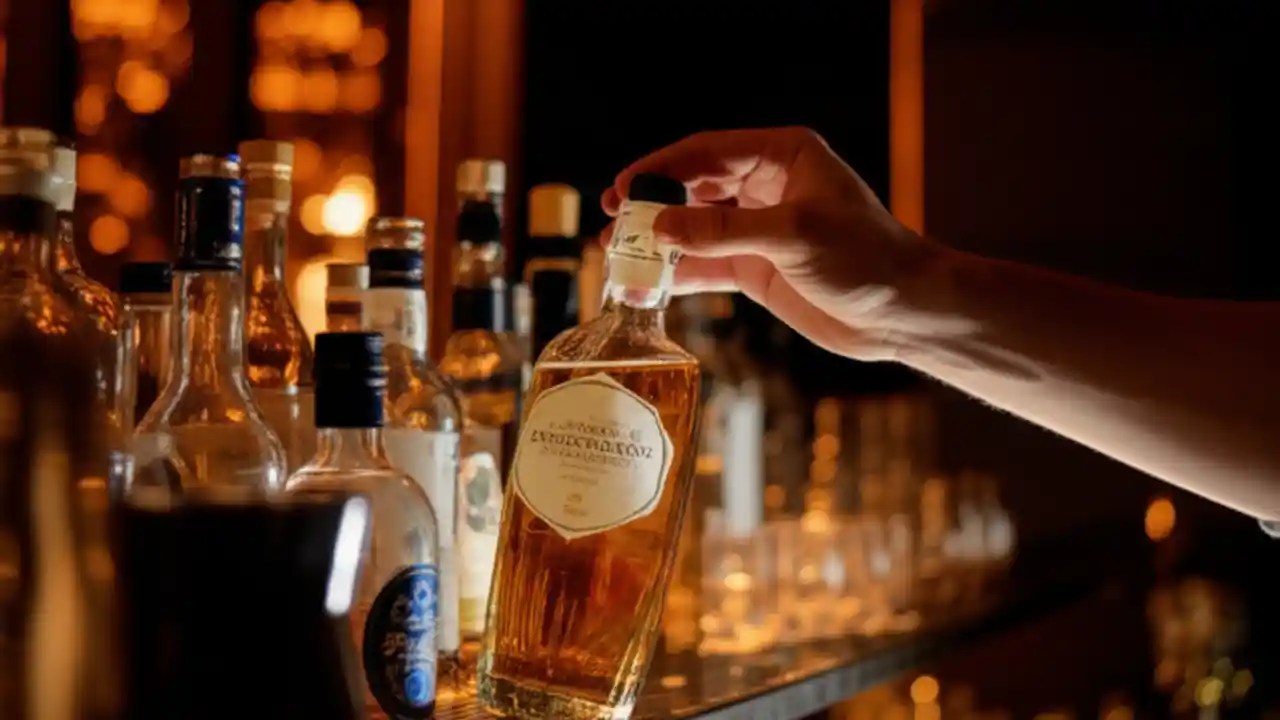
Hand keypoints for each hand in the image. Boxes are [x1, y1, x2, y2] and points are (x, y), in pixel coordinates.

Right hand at [603, 127, 942, 361]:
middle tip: (613, 219)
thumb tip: (660, 225)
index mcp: (783, 155)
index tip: (623, 187)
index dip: (661, 167)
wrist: (903, 312)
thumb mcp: (793, 236)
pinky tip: (646, 283)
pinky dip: (676, 273)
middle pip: (693, 185)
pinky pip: (706, 264)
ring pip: (694, 227)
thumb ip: (723, 230)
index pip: (707, 151)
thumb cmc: (866, 258)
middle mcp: (767, 185)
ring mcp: (759, 228)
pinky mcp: (757, 267)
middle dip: (652, 202)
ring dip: (658, 240)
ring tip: (616, 253)